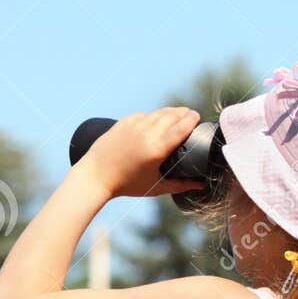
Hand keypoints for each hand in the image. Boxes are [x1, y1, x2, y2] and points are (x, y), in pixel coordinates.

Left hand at [78, 107, 202, 198]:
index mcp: (157, 148)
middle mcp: (146, 133)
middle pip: (171, 115)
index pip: (180, 128)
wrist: (96, 175)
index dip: (191, 120)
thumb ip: (181, 185)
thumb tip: (201, 184)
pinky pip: (143, 115)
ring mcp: (134, 126)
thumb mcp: (157, 187)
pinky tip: (157, 118)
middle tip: (191, 114)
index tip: (198, 117)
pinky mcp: (123, 123)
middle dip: (183, 113)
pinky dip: (153, 115)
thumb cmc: (128, 184)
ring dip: (170, 111)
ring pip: (157, 112)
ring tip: (178, 114)